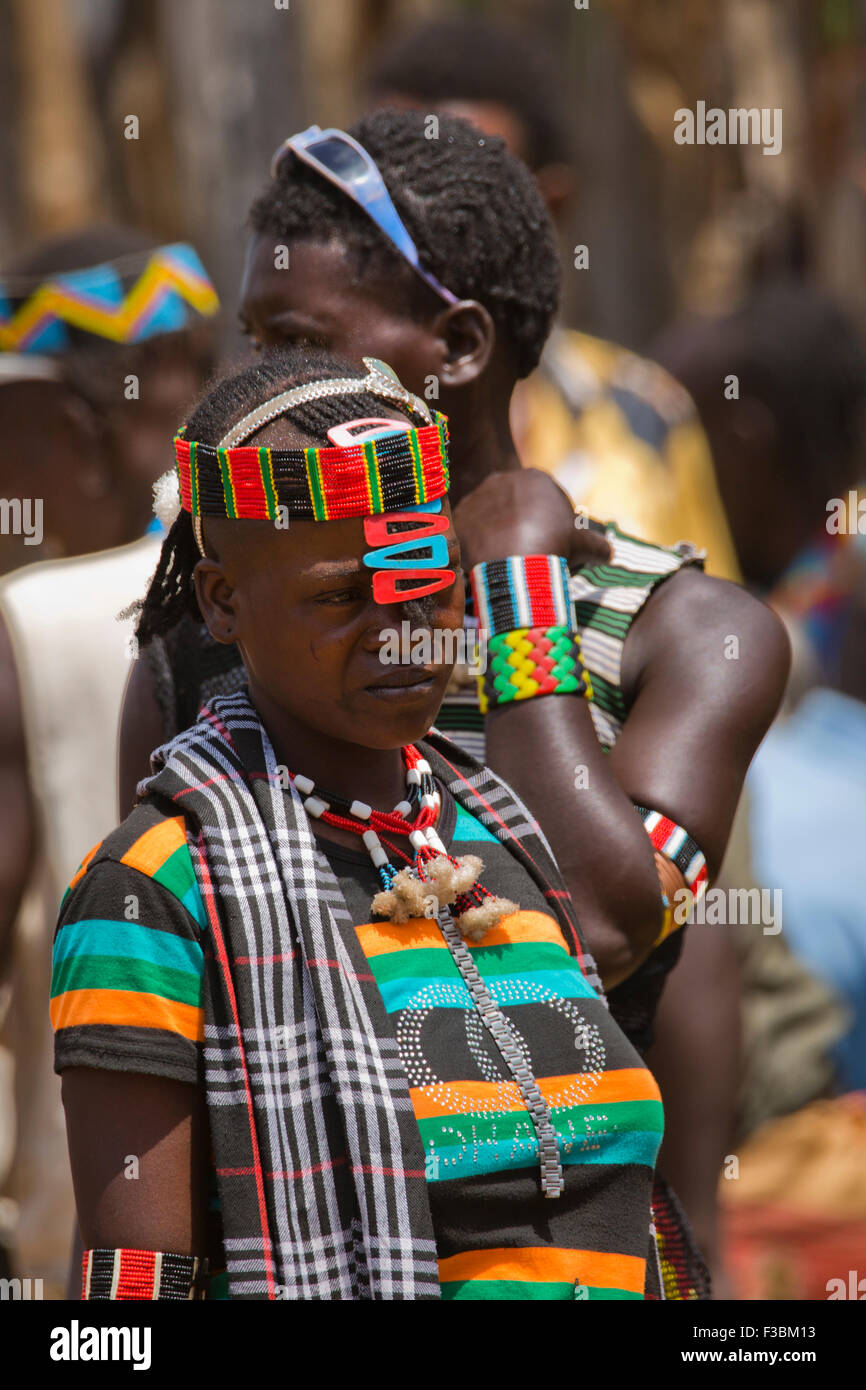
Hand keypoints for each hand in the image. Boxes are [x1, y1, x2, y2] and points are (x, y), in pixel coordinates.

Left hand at [453, 469, 610, 572]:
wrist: (511, 566)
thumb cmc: (553, 548)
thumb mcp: (583, 546)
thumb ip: (598, 546)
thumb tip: (610, 553)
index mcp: (535, 478)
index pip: (548, 499)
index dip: (556, 525)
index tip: (556, 546)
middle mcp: (502, 480)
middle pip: (516, 506)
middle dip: (524, 527)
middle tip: (532, 555)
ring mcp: (476, 499)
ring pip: (492, 519)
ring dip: (499, 536)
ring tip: (509, 563)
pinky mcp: (457, 519)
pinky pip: (471, 533)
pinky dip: (479, 547)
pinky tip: (488, 564)